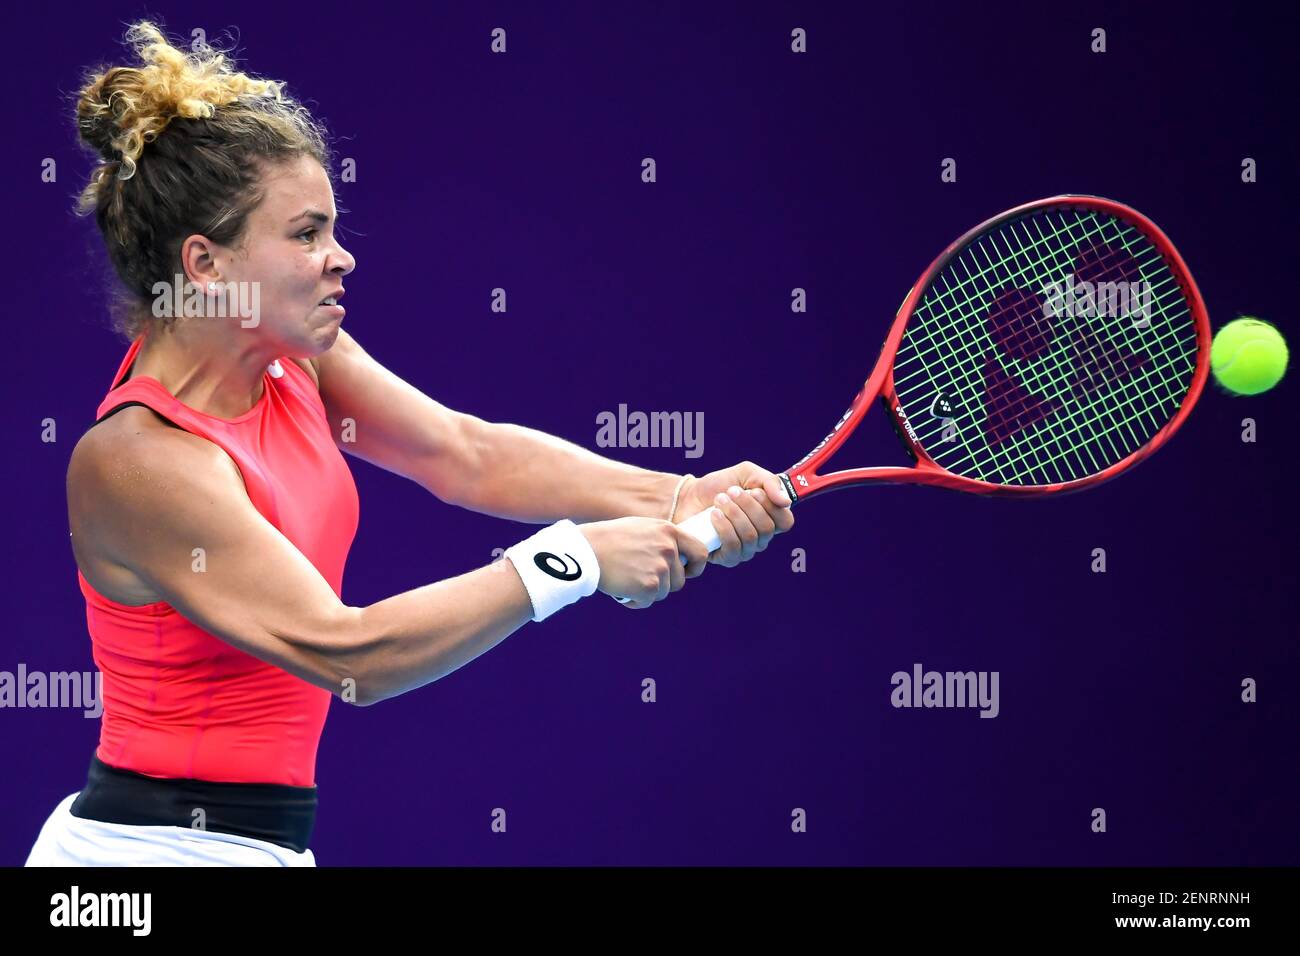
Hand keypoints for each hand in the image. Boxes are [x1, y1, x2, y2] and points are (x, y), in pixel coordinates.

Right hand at [578, 517, 709, 608]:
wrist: (587, 550)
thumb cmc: (609, 539)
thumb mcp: (642, 528)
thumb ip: (662, 539)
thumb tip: (677, 556)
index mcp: (669, 531)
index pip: (700, 552)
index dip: (696, 566)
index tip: (687, 572)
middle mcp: (668, 549)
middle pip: (679, 580)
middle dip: (663, 583)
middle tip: (640, 577)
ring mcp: (660, 568)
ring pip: (663, 592)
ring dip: (647, 591)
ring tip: (627, 578)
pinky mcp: (649, 586)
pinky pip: (648, 601)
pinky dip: (635, 600)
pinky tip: (622, 589)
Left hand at [673, 461, 794, 567]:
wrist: (689, 496)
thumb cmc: (720, 485)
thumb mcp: (746, 473)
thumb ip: (769, 482)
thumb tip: (785, 501)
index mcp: (770, 518)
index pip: (785, 522)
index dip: (771, 506)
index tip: (754, 491)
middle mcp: (761, 538)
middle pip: (767, 528)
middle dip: (747, 506)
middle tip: (730, 491)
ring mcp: (745, 550)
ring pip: (750, 537)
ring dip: (733, 514)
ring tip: (719, 500)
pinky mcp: (726, 558)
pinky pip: (733, 549)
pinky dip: (724, 528)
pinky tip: (714, 515)